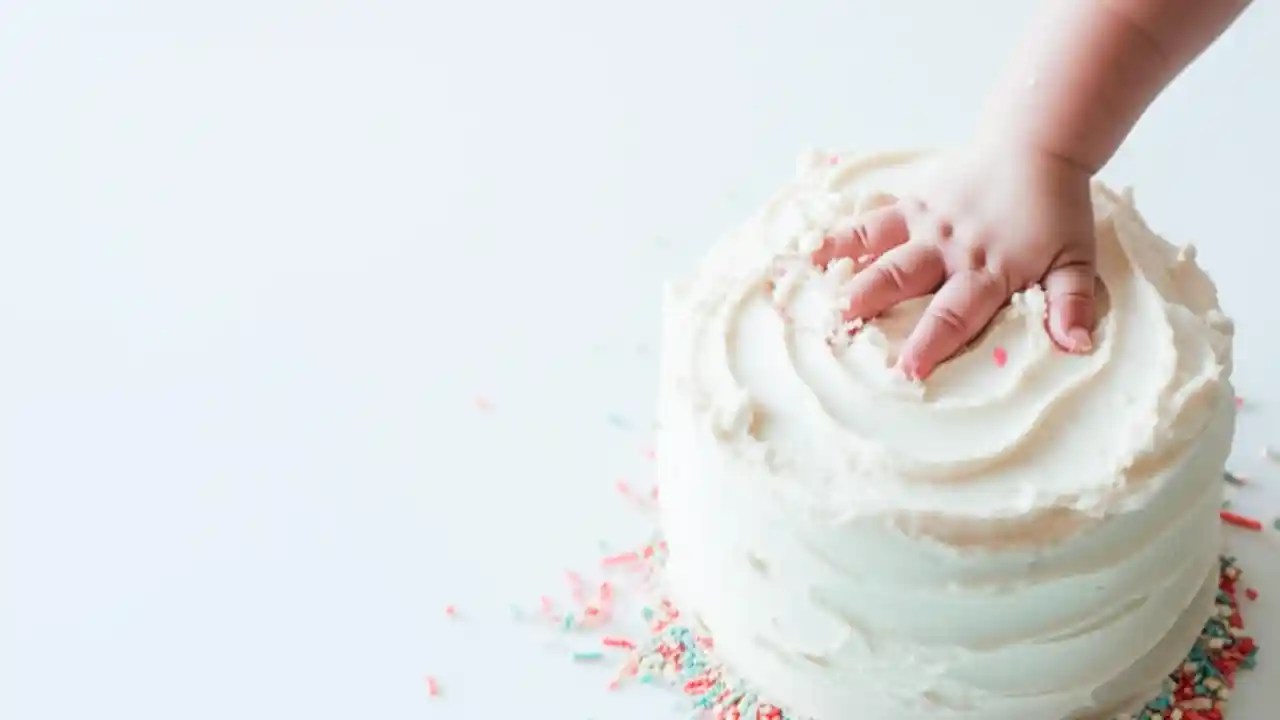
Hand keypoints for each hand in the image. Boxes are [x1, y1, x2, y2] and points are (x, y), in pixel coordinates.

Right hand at [813, 145, 1097, 379]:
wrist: (1035, 147)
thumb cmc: (1055, 211)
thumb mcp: (1076, 258)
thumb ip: (1072, 302)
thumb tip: (1075, 345)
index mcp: (991, 270)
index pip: (956, 313)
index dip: (931, 343)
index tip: (908, 370)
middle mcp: (953, 250)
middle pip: (906, 281)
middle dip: (875, 307)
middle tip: (843, 330)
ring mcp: (928, 225)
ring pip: (882, 252)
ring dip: (851, 275)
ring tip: (822, 297)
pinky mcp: (913, 204)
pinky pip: (873, 221)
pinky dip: (844, 237)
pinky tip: (812, 253)